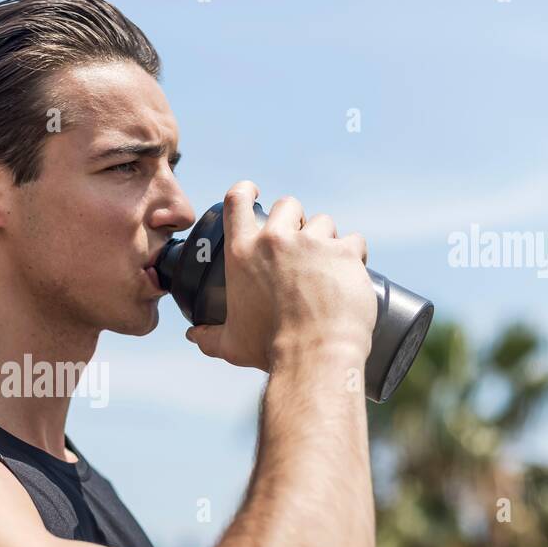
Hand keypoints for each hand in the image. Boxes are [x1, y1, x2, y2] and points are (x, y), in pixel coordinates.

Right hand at [185, 181, 375, 371]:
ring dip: (325, 238)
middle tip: (299, 242)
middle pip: (287, 204)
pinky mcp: (344, 253)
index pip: (238, 201)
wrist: (313, 355)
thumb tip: (194, 336)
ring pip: (324, 221)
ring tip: (326, 264)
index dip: (247, 191)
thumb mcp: (232, 343)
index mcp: (243, 254)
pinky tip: (350, 272)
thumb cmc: (269, 348)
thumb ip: (209, 337)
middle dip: (295, 218)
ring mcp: (313, 243)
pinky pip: (353, 241)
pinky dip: (353, 254)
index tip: (255, 193)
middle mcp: (276, 240)